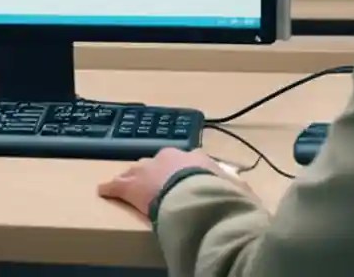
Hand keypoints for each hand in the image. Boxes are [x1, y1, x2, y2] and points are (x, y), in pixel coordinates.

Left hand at [98, 148, 254, 217]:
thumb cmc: (218, 195)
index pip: (192, 160)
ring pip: (138, 170)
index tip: (189, 178)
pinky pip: (117, 184)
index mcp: (198, 158)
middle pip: (161, 162)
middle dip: (159, 172)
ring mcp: (149, 168)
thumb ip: (239, 189)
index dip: (189, 171)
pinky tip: (104, 190)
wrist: (195, 197)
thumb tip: (248, 193)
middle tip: (160, 185)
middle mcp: (171, 157)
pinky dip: (111, 188)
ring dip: (135, 177)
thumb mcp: (237, 191)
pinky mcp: (131, 185)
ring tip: (131, 184)